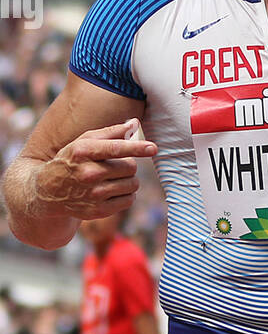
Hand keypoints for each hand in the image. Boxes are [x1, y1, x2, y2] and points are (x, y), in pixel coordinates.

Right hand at [36, 120, 157, 219]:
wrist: (48, 191)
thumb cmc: (71, 160)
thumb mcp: (83, 142)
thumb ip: (111, 132)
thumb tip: (135, 123)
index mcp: (83, 152)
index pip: (116, 149)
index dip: (137, 148)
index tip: (153, 148)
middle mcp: (88, 173)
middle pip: (130, 167)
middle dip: (129, 164)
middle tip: (116, 165)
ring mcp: (93, 194)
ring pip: (133, 184)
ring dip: (129, 180)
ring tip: (114, 178)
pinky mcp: (98, 211)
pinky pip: (129, 200)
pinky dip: (127, 195)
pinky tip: (113, 191)